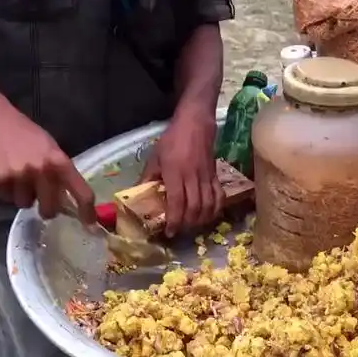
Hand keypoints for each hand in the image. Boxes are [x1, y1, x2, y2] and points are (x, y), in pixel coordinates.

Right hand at [0, 101, 95, 223]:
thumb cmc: (24, 134)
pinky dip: (5, 189)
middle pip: (51, 208)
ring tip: (17, 176)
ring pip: (25, 204)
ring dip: (22, 196)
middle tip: (41, 199)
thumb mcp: (50, 148)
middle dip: (47, 209)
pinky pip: (6, 197)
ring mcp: (20, 176)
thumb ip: (59, 171)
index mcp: (60, 162)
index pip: (81, 192)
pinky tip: (2, 171)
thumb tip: (69, 198)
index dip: (87, 212)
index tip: (90, 225)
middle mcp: (42, 170)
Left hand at [141, 108, 221, 236]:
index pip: (176, 202)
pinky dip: (216, 209)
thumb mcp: (155, 157)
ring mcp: (206, 177)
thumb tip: (138, 193)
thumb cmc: (172, 140)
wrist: (194, 124)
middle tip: (179, 230)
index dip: (174, 220)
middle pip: (194, 208)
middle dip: (187, 224)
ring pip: (207, 205)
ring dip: (201, 220)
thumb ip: (148, 176)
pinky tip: (209, 215)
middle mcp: (192, 177)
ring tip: (193, 226)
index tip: (170, 232)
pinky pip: (219, 196)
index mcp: (175, 173)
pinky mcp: (215, 175)